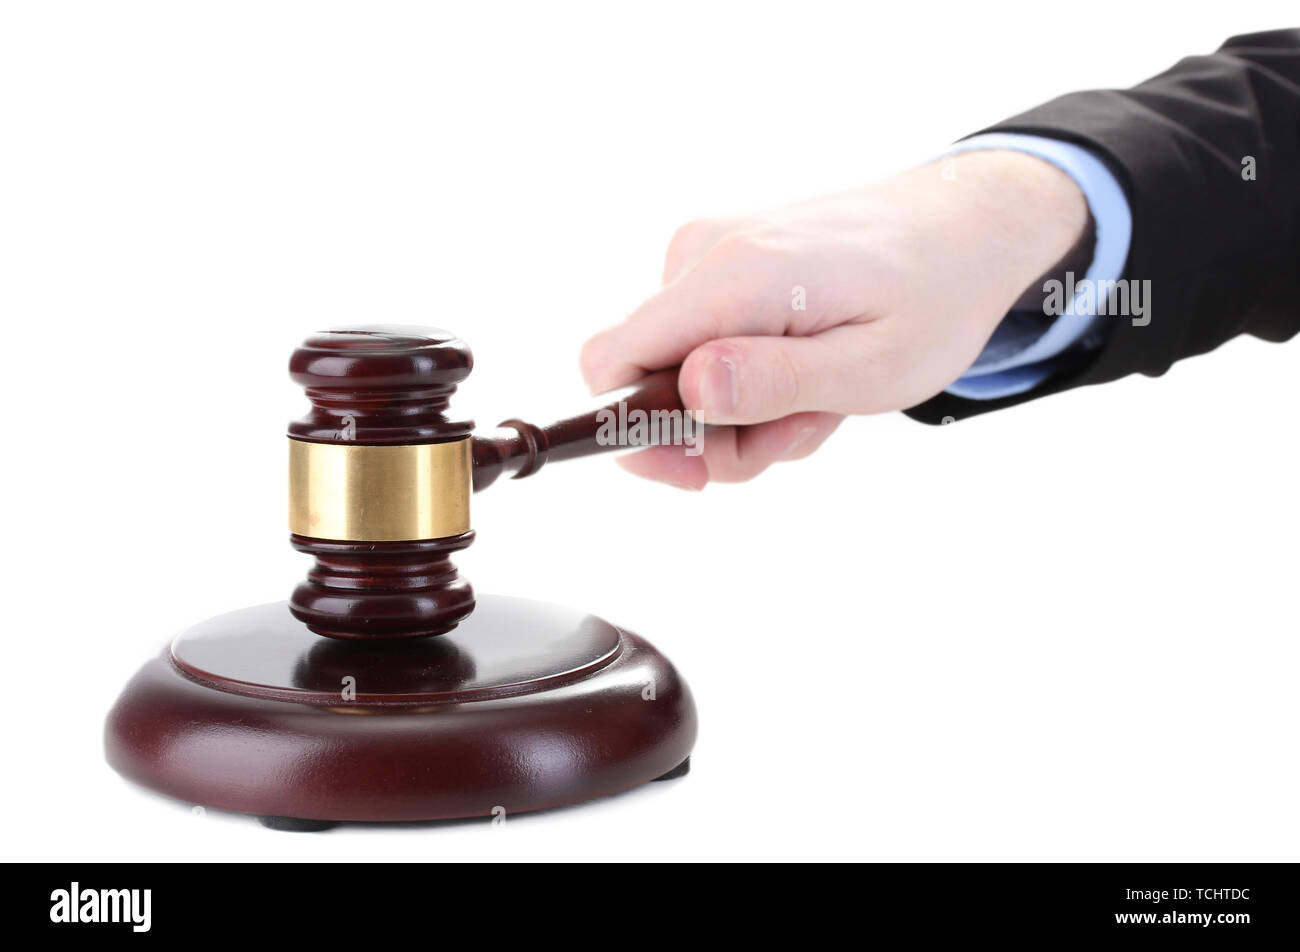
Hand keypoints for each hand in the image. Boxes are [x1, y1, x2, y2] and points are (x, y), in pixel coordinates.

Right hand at [579, 150, 1087, 488]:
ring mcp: (711, 254)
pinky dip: (755, 380)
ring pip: (682, 373)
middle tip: (799, 432)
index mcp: (733, 276)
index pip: (612, 362)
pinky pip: (706, 346)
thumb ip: (775, 381)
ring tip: (822, 399)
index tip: (702, 469)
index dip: (637, 433)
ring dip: (747, 414)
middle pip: (648, 380)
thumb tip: (688, 391)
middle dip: (716, 434)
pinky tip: (812, 374)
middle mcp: (705, 253)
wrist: (965, 225)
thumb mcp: (871, 367)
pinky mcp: (724, 263)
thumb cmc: (934, 297)